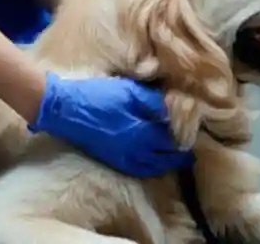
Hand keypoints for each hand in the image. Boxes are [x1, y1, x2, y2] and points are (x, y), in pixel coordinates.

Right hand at [28, 72, 192, 177]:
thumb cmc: (98, 96)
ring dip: (166, 162)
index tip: (193, 129)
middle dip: (179, 153)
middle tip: (188, 147)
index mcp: (143, 133)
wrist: (66, 109)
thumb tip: (172, 109)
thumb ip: (153, 102)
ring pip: (153, 167)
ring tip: (174, 156)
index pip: (173, 139)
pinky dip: (150, 167)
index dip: (185, 135)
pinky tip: (151, 160)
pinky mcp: (112, 160)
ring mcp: (124, 158)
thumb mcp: (130, 91)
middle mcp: (137, 151)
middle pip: (166, 157)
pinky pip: (139, 169)